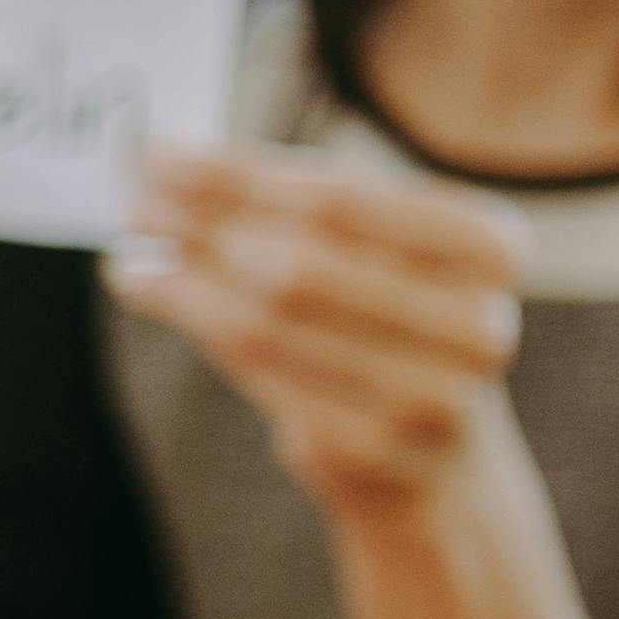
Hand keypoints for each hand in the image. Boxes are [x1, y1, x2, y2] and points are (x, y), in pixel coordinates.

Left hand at [108, 140, 532, 520]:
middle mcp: (475, 321)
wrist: (436, 464)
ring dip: (183, 278)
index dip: (237, 176)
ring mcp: (431, 395)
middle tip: (133, 200)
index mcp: (488, 247)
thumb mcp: (370, 256)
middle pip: (298, 260)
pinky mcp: (374, 449)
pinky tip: (153, 292)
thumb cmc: (387, 329)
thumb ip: (289, 209)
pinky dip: (195, 325)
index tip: (160, 154)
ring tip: (130, 250)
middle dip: (203, 224)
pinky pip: (260, 375)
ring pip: (267, 321)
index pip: (339, 198)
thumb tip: (168, 162)